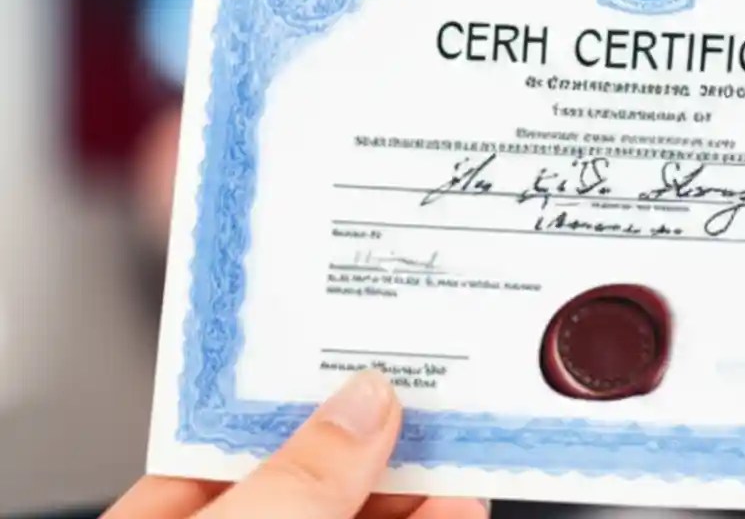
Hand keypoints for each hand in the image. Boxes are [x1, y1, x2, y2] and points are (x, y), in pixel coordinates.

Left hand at [104, 371, 488, 518]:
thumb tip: (369, 401)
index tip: (367, 349)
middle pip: (314, 472)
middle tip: (441, 387)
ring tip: (468, 443)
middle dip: (383, 433)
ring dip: (424, 481)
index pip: (234, 434)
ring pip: (365, 513)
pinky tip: (460, 506)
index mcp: (169, 518)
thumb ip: (297, 478)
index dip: (304, 390)